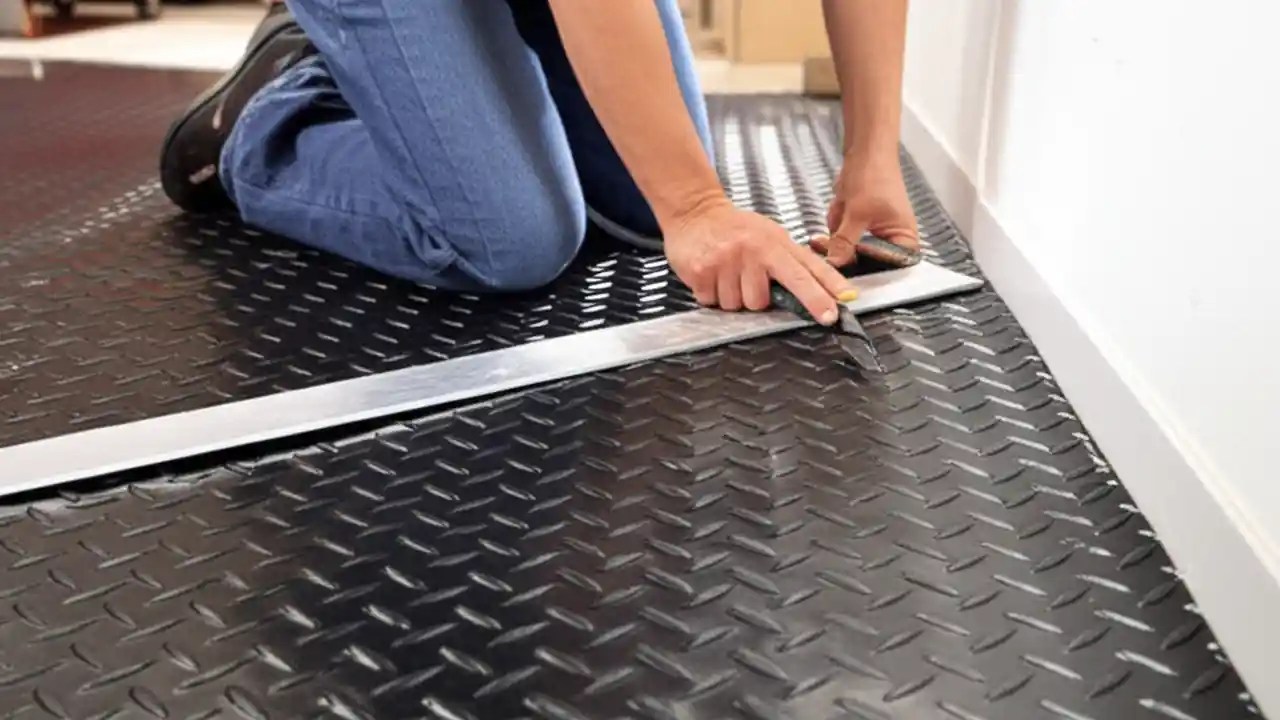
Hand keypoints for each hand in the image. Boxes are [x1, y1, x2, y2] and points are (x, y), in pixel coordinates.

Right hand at [665, 201, 854, 324]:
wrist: (695, 211)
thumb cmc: (736, 228)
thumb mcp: (771, 235)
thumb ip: (792, 261)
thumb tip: (822, 291)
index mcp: (775, 243)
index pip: (805, 272)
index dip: (820, 295)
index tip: (833, 314)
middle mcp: (753, 251)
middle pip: (762, 302)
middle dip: (753, 296)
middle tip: (745, 276)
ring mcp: (726, 260)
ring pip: (736, 305)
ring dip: (730, 295)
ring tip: (726, 273)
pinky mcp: (701, 270)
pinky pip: (712, 301)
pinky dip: (710, 293)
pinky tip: (711, 274)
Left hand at [813, 153, 918, 265]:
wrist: (865, 151)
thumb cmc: (874, 177)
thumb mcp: (858, 214)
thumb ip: (845, 242)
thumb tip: (833, 264)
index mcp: (904, 241)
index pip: (885, 268)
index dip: (864, 266)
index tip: (844, 261)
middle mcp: (891, 241)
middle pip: (863, 260)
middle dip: (845, 241)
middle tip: (840, 224)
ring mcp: (873, 233)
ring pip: (846, 247)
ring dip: (839, 226)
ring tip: (846, 203)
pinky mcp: (858, 225)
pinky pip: (840, 234)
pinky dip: (837, 218)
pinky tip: (842, 202)